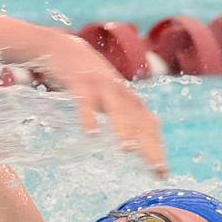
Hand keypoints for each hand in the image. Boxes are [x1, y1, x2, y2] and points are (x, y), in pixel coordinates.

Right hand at [34, 35, 166, 174]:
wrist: (61, 47)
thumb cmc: (86, 78)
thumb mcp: (109, 95)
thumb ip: (123, 114)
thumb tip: (138, 140)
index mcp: (127, 98)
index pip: (149, 125)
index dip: (157, 148)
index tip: (160, 174)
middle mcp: (120, 91)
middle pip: (139, 120)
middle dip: (149, 145)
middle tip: (155, 169)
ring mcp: (101, 85)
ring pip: (117, 108)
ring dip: (124, 129)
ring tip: (128, 151)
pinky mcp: (80, 81)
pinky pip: (85, 100)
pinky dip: (89, 115)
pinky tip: (91, 133)